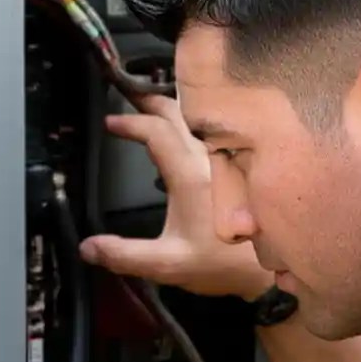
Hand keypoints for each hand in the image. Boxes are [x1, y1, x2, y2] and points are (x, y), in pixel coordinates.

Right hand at [80, 93, 272, 299]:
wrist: (273, 269)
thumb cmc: (222, 265)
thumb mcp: (167, 265)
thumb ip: (125, 256)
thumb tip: (87, 248)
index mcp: (190, 174)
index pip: (156, 131)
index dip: (131, 123)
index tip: (110, 123)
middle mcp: (211, 157)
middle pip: (178, 112)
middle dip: (150, 100)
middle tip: (127, 93)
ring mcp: (228, 158)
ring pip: (198, 118)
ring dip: (173, 107)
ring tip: (152, 103)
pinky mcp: (238, 165)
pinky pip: (212, 131)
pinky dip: (192, 122)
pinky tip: (184, 131)